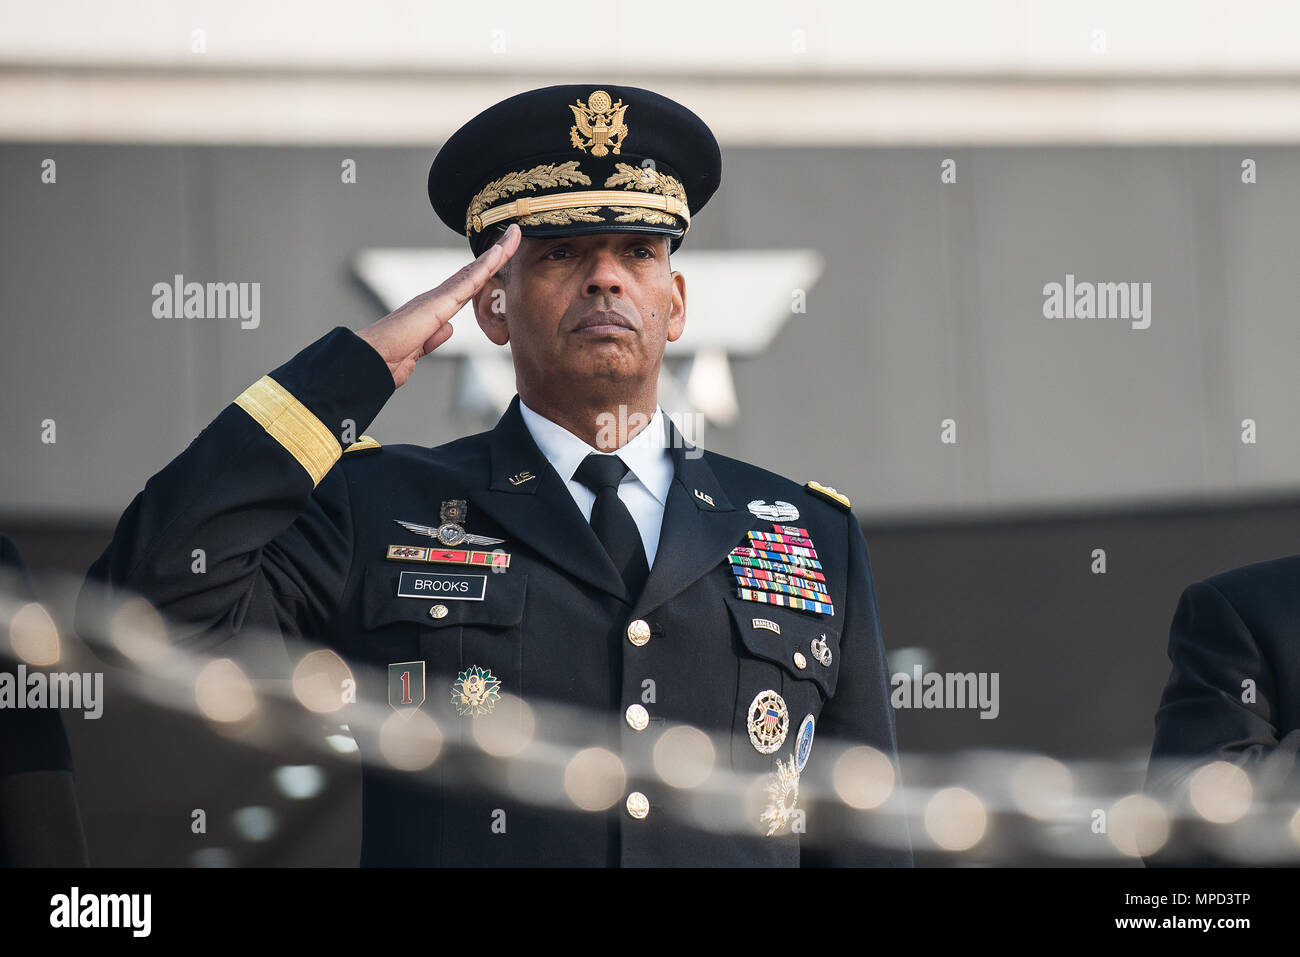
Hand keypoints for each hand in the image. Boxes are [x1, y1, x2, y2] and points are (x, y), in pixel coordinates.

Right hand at [357, 224, 519, 387]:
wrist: (369, 361)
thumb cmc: (386, 360)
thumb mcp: (417, 351)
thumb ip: (432, 339)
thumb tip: (446, 329)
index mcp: (432, 310)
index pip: (466, 287)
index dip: (485, 271)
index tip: (501, 257)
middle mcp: (435, 298)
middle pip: (472, 272)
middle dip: (495, 254)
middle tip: (513, 235)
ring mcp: (437, 298)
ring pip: (474, 271)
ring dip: (497, 253)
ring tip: (514, 235)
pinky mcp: (439, 303)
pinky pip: (469, 281)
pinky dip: (487, 265)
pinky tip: (501, 253)